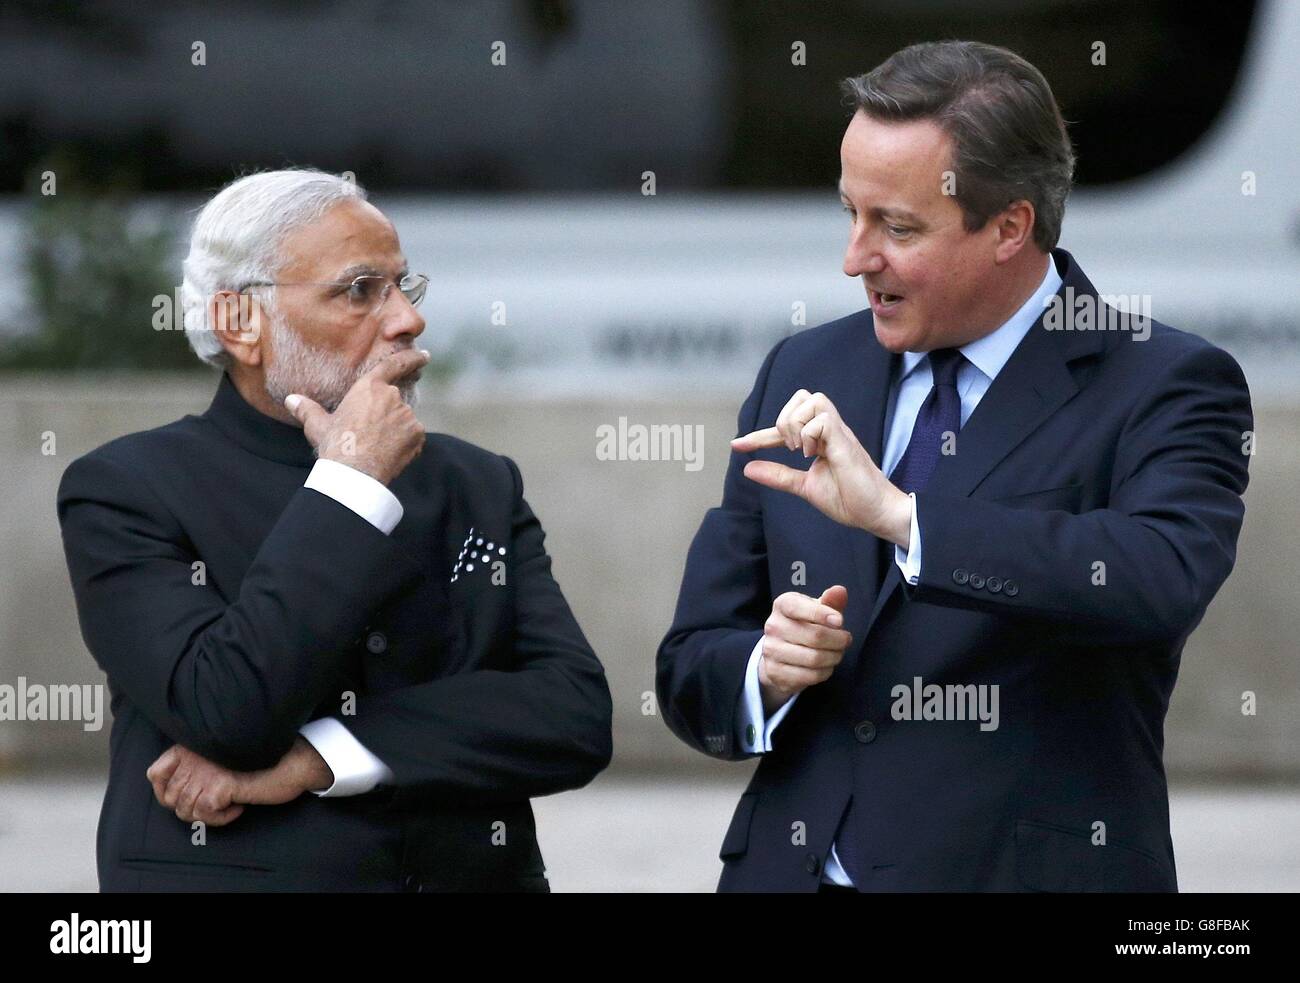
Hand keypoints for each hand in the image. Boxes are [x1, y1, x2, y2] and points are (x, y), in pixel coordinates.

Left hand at [146, 738, 333, 826]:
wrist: (293, 760)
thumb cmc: (263, 758)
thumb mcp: (223, 756)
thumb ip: (199, 765)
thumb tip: (176, 794)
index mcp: (193, 746)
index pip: (155, 773)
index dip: (163, 792)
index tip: (181, 799)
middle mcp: (195, 757)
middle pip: (171, 798)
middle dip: (191, 809)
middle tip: (214, 806)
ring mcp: (205, 772)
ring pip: (187, 809)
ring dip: (208, 815)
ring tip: (228, 806)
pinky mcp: (219, 786)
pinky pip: (207, 814)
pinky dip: (221, 818)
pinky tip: (238, 807)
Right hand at [285, 348, 430, 485]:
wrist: (354, 473)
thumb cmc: (334, 445)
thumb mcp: (317, 426)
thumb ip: (307, 409)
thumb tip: (290, 400)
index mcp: (369, 387)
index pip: (394, 365)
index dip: (411, 358)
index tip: (425, 356)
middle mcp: (392, 396)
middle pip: (394, 401)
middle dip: (386, 416)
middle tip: (371, 435)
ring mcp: (407, 415)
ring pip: (404, 420)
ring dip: (394, 430)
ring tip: (375, 448)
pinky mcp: (417, 434)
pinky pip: (413, 436)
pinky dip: (405, 443)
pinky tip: (388, 454)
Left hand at [731, 389, 911, 546]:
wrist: (876, 514)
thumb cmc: (849, 499)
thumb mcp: (805, 487)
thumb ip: (779, 476)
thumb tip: (748, 468)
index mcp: (821, 439)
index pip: (786, 425)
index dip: (760, 434)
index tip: (736, 446)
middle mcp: (830, 430)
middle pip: (803, 395)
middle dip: (784, 419)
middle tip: (788, 449)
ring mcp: (839, 433)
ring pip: (813, 399)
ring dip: (796, 424)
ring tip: (801, 451)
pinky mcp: (846, 441)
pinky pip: (821, 420)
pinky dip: (809, 435)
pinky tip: (813, 455)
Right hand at [758, 586, 852, 713]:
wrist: (779, 653)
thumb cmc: (804, 625)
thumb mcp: (817, 610)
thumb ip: (830, 601)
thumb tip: (840, 591)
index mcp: (782, 605)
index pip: (798, 607)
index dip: (821, 614)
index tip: (840, 621)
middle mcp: (773, 626)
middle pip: (815, 636)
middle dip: (838, 640)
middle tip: (845, 640)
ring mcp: (771, 650)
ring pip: (814, 658)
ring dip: (834, 657)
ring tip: (837, 653)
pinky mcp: (775, 672)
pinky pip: (810, 676)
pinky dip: (825, 672)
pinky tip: (826, 666)